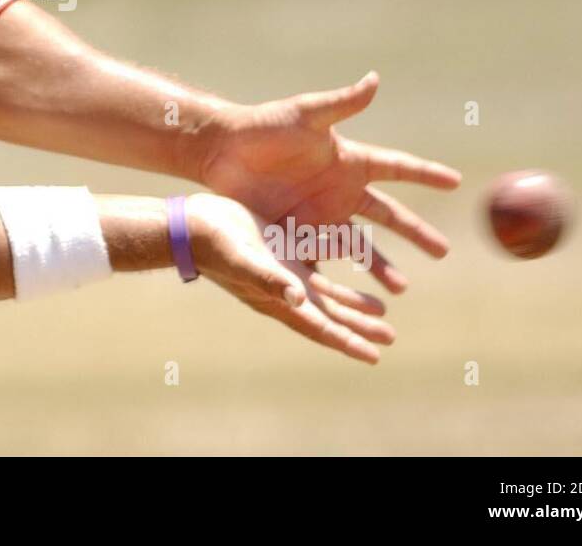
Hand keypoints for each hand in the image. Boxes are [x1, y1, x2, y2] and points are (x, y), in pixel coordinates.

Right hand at [187, 193, 394, 363]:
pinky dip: (338, 269)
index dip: (348, 341)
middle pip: (330, 315)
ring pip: (327, 293)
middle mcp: (285, 289)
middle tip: (389, 337)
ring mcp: (284, 270)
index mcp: (277, 300)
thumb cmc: (215, 245)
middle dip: (359, 327)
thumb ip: (270, 279)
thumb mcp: (244, 262)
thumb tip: (299, 298)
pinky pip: (317, 264)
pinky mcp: (282, 249)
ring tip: (381, 310)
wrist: (192, 225)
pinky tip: (356, 265)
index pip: (320, 327)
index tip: (375, 355)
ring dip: (353, 302)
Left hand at [197, 71, 460, 292]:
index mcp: (349, 161)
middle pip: (388, 215)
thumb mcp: (305, 115)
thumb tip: (375, 79)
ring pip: (359, 246)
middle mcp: (340, 191)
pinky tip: (352, 300)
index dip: (425, 174)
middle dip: (416, 233)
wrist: (222, 151)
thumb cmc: (264, 126)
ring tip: (399, 289)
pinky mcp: (297, 232)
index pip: (397, 168)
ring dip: (379, 266)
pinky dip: (339, 278)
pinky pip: (324, 259)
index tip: (455, 182)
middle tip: (443, 251)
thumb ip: (341, 104)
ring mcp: (320, 215)